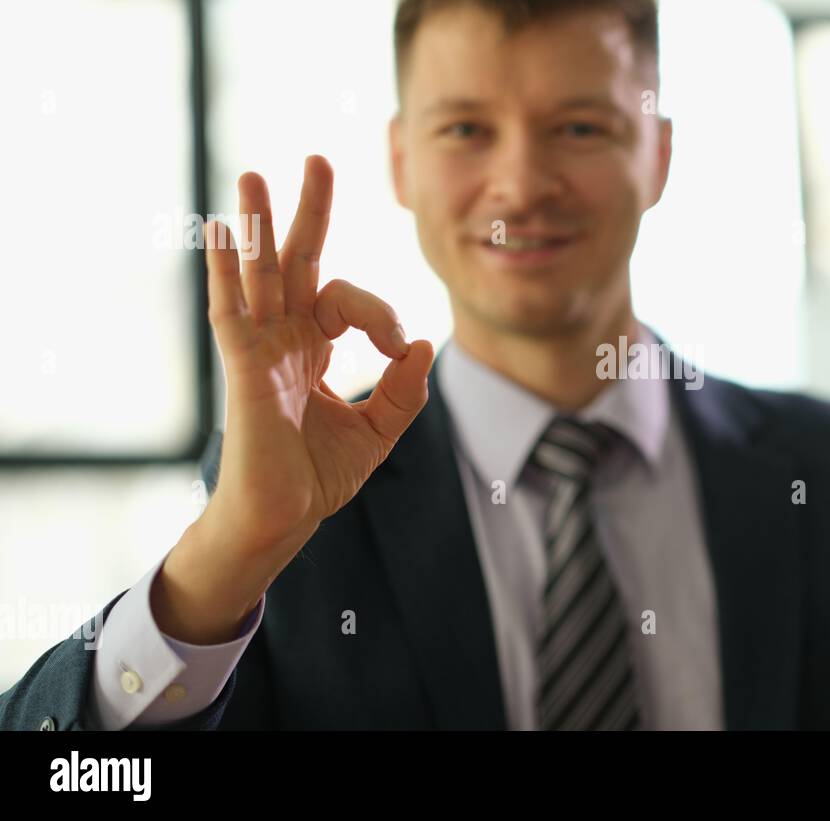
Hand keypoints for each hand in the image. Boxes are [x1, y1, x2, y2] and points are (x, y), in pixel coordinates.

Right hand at [153, 155, 434, 643]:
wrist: (284, 518)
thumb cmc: (320, 476)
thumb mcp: (380, 429)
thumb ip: (404, 390)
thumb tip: (421, 344)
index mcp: (313, 347)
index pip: (347, 300)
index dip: (381, 313)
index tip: (398, 348)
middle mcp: (284, 338)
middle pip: (296, 260)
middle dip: (308, 210)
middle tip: (318, 158)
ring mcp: (260, 349)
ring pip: (258, 273)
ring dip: (256, 224)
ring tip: (252, 174)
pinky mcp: (242, 369)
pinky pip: (230, 311)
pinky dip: (224, 271)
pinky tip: (219, 231)